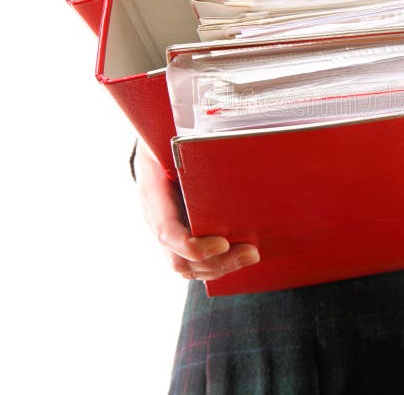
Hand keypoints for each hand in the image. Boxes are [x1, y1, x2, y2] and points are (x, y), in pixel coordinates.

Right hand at [133, 140, 259, 279]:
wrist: (153, 143)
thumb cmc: (168, 137)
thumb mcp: (172, 136)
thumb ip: (193, 148)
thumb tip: (230, 144)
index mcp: (152, 191)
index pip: (165, 230)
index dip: (192, 245)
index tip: (223, 243)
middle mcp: (154, 218)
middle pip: (179, 259)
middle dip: (217, 261)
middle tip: (251, 251)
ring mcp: (163, 231)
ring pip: (187, 267)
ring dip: (222, 267)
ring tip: (252, 254)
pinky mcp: (176, 236)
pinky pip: (193, 263)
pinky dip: (218, 265)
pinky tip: (241, 258)